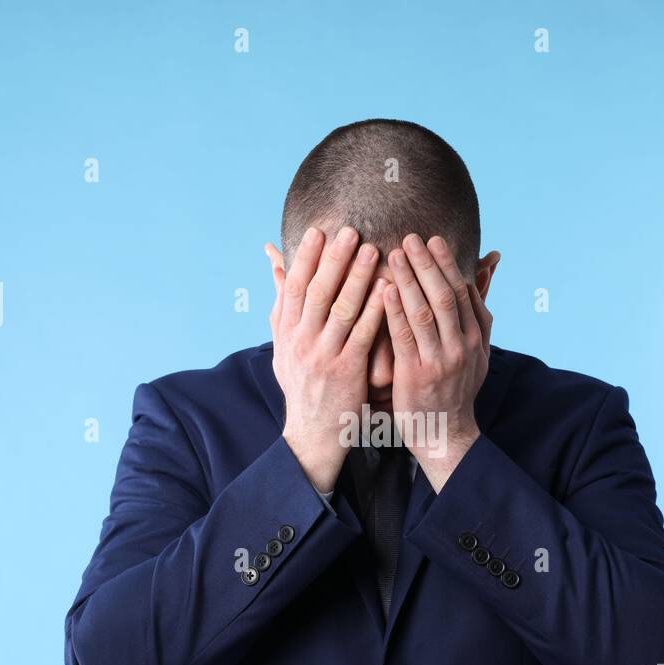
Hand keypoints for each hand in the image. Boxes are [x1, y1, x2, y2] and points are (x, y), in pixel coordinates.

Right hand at [267, 226, 387, 492]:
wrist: (312, 433)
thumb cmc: (302, 385)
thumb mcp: (284, 346)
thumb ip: (283, 304)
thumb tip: (275, 263)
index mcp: (286, 333)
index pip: (295, 287)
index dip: (306, 257)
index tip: (319, 231)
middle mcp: (301, 341)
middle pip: (318, 292)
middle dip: (334, 259)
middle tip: (350, 231)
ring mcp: (323, 356)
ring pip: (341, 309)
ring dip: (358, 277)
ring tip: (373, 251)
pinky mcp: (347, 370)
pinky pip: (363, 334)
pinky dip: (375, 309)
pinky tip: (389, 289)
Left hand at [383, 233, 492, 491]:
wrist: (445, 434)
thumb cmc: (455, 389)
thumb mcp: (478, 352)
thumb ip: (479, 312)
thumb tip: (486, 269)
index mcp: (475, 339)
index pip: (463, 293)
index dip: (448, 264)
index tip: (433, 240)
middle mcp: (462, 348)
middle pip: (446, 296)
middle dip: (428, 264)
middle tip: (411, 238)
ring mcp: (440, 362)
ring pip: (425, 312)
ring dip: (409, 280)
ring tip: (395, 254)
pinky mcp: (416, 375)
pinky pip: (404, 336)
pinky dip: (394, 310)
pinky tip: (384, 289)